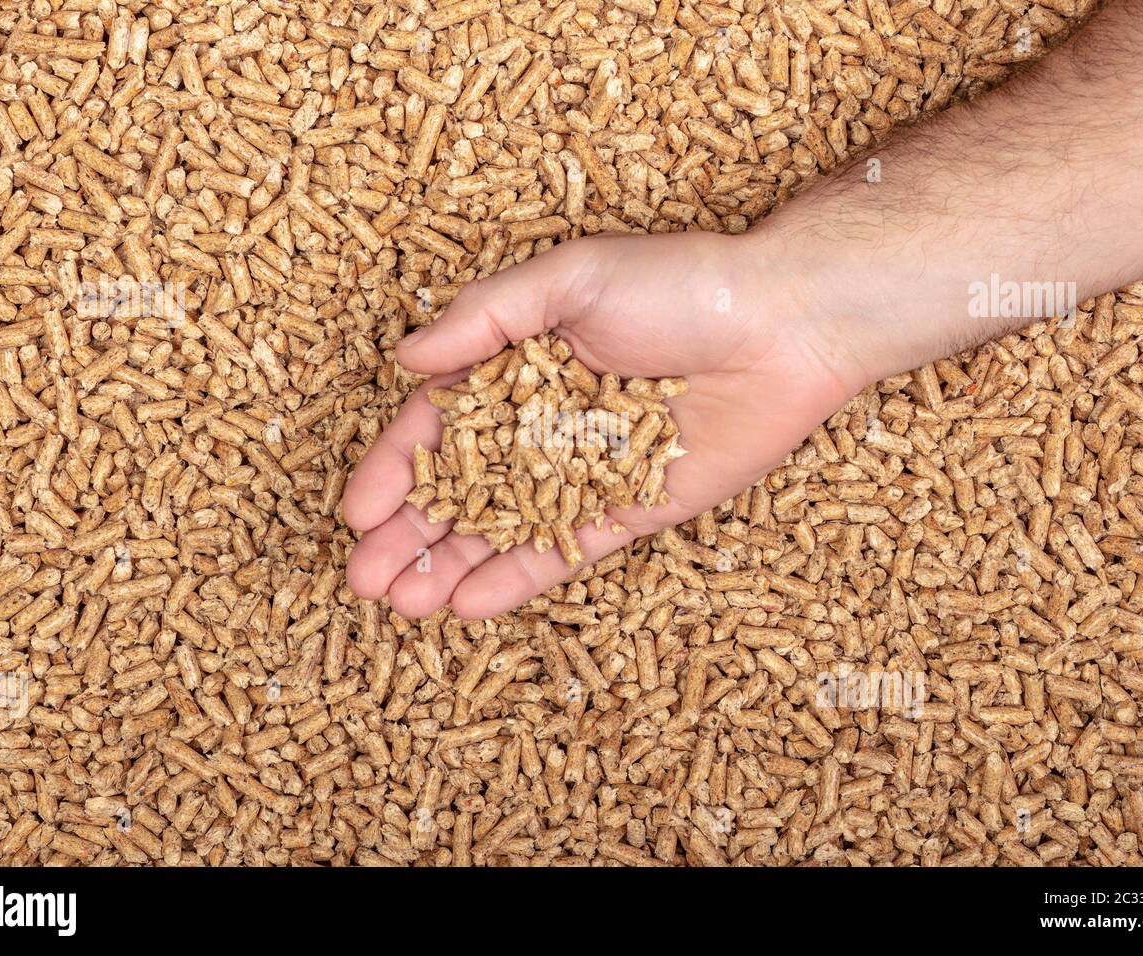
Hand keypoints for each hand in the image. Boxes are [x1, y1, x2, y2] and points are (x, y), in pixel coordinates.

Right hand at [342, 230, 868, 619]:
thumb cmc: (680, 285)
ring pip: (502, 528)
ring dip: (449, 565)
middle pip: (460, 489)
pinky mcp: (628, 508)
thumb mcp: (572, 278)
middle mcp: (543, 424)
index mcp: (518, 366)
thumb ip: (486, 318)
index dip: (394, 469)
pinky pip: (564, 551)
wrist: (785, 326)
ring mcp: (584, 472)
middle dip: (408, 534)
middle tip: (363, 579)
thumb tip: (407, 358)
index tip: (357, 513)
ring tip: (401, 603)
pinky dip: (517, 578)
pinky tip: (469, 604)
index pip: (439, 426)